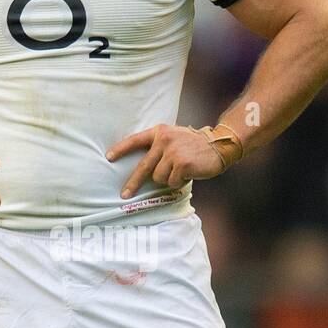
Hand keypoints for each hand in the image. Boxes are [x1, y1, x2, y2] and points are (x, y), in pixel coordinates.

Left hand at [106, 124, 224, 198]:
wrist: (219, 145)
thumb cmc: (195, 146)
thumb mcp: (175, 137)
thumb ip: (160, 147)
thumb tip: (144, 170)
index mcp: (160, 132)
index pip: (135, 140)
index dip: (121, 149)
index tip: (108, 157)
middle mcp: (164, 140)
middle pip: (143, 167)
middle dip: (133, 183)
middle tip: (124, 195)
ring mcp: (173, 151)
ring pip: (159, 177)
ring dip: (169, 179)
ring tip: (181, 170)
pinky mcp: (182, 164)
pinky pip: (172, 182)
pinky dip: (180, 182)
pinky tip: (189, 173)